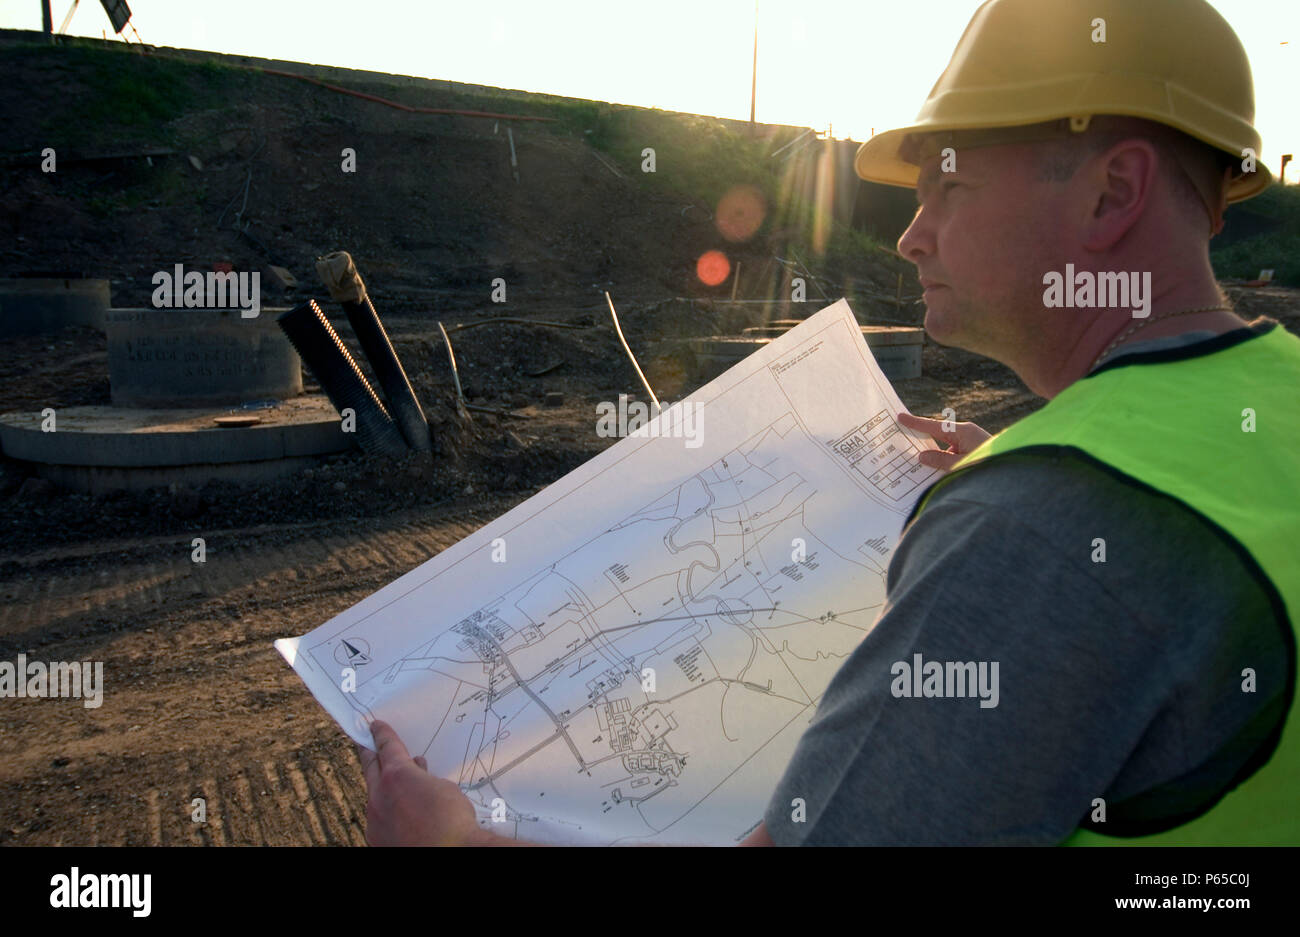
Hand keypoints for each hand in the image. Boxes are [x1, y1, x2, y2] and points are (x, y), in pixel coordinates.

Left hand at [357, 719, 480, 845]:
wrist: (448, 854)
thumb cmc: (452, 820)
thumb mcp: (444, 788)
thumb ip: (425, 777)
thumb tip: (418, 773)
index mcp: (397, 775)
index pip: (386, 747)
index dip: (381, 734)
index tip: (375, 726)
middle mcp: (379, 795)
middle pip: (370, 767)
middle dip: (369, 754)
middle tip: (366, 745)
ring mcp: (374, 819)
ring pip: (375, 795)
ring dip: (382, 787)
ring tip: (394, 784)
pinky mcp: (375, 839)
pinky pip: (379, 817)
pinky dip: (387, 811)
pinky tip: (400, 814)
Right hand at [897, 411, 990, 472]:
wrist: (1016, 472)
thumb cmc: (988, 467)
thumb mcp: (959, 465)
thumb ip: (939, 460)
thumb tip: (922, 456)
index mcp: (963, 432)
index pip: (933, 426)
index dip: (915, 423)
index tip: (900, 416)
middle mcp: (967, 433)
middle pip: (939, 435)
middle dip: (923, 438)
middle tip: (903, 437)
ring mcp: (973, 442)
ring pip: (948, 447)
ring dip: (936, 455)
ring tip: (919, 464)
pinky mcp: (977, 451)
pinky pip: (956, 453)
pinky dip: (947, 461)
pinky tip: (939, 472)